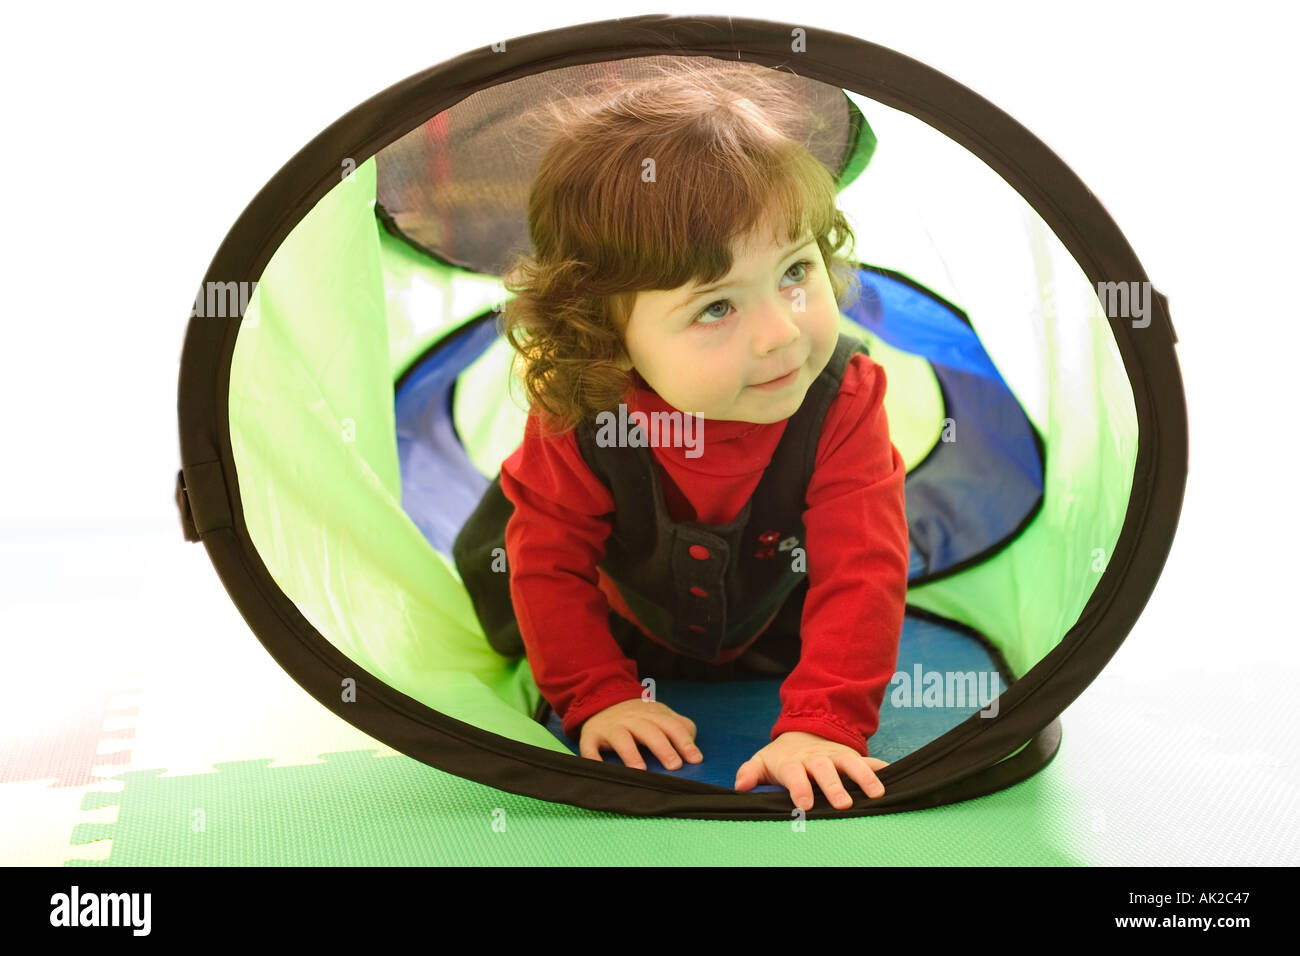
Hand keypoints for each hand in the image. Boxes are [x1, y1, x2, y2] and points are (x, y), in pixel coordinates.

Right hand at [579, 698, 702, 770]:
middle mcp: (633, 719)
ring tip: (640, 770)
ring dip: (630, 753)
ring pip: (621, 738)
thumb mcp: (661, 716)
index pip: (672, 726)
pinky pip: (589, 746)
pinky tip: (599, 768)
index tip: (695, 759)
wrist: (603, 697)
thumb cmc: (639, 717)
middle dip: (662, 748)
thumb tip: (695, 750)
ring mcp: (611, 727)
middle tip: (674, 766)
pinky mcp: (591, 735)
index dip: (684, 742)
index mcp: (653, 715)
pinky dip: (592, 757)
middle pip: (649, 731)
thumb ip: (681, 728)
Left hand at [734, 731, 887, 809]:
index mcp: (793, 762)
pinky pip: (871, 761)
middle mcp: (817, 758)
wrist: (804, 733)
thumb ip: (750, 772)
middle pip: (825, 770)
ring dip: (864, 777)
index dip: (799, 788)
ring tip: (877, 794)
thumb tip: (740, 785)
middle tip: (843, 805)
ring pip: (852, 764)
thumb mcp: (763, 761)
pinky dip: (882, 768)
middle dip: (834, 786)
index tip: (805, 805)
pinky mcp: (854, 757)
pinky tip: (895, 777)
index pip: (794, 774)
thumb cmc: (782, 757)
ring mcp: (837, 756)